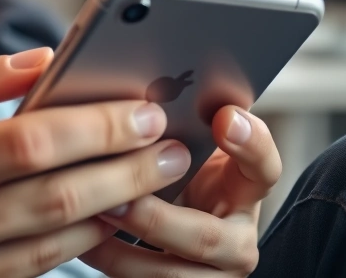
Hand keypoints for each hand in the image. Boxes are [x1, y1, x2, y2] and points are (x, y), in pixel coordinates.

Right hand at [0, 49, 192, 277]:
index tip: (137, 111)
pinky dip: (85, 240)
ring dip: (118, 207)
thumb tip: (40, 59)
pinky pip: (42, 269)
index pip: (20, 144)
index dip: (89, 126)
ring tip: (159, 177)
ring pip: (57, 241)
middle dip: (124, 169)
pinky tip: (116, 213)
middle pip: (52, 196)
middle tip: (170, 146)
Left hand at [82, 106, 280, 276]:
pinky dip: (108, 261)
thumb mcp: (189, 146)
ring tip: (89, 218)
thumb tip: (144, 86)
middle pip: (204, 236)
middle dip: (154, 218)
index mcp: (246, 190)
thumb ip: (181, 122)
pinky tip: (82, 239)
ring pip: (170, 273)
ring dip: (122, 249)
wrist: (175, 222)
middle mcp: (237, 239)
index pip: (264, 167)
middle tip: (118, 194)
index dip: (250, 143)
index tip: (223, 116)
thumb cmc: (176, 171)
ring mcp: (212, 275)